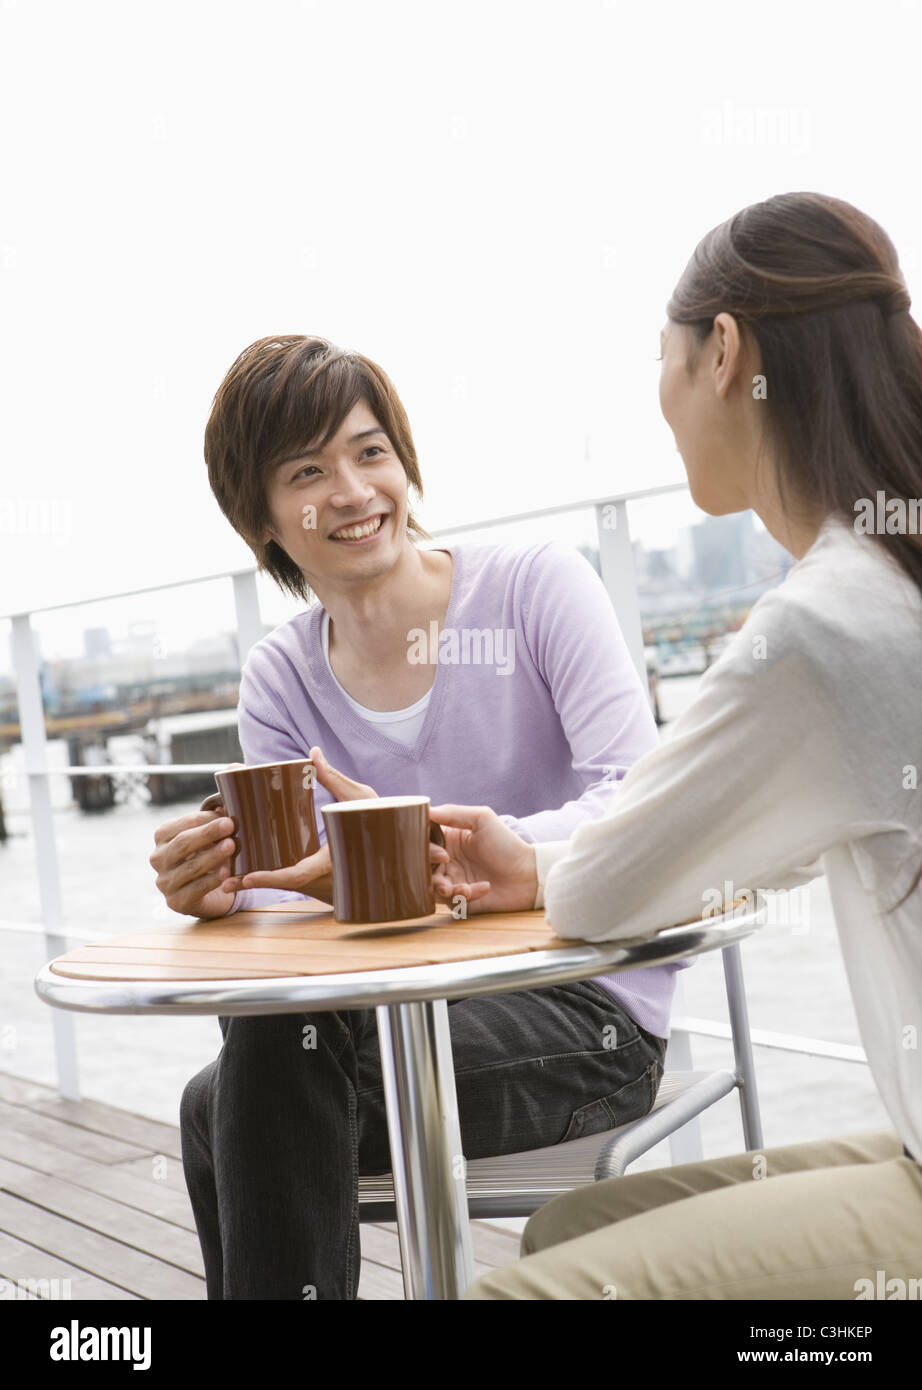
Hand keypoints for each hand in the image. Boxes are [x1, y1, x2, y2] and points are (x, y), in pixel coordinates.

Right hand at [151, 803, 244, 920]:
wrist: (210, 894)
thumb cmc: (208, 856)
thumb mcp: (209, 838)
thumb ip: (214, 822)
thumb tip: (225, 805)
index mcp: (162, 837)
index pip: (181, 825)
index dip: (204, 820)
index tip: (227, 817)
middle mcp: (158, 859)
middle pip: (183, 843)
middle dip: (208, 833)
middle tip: (230, 826)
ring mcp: (165, 882)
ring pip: (190, 867)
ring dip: (213, 855)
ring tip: (231, 846)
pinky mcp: (176, 902)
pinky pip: (196, 888)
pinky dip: (213, 879)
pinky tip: (227, 872)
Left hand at [226, 747, 376, 894]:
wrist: (399, 847)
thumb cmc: (383, 820)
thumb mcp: (362, 797)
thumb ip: (334, 778)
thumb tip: (312, 752)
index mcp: (335, 859)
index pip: (299, 875)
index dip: (272, 878)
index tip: (248, 876)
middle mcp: (327, 874)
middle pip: (284, 885)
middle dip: (254, 883)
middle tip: (225, 880)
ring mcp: (323, 878)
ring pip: (284, 886)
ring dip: (256, 882)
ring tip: (227, 879)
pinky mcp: (321, 875)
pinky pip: (291, 879)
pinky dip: (269, 877)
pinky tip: (247, 872)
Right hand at [427, 804, 537, 914]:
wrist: (529, 875)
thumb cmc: (507, 844)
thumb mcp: (482, 819)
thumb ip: (453, 813)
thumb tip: (426, 811)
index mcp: (449, 840)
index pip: (424, 843)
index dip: (425, 849)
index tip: (441, 852)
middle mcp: (448, 861)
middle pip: (423, 869)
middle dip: (432, 871)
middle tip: (448, 865)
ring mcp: (454, 881)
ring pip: (433, 888)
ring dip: (447, 888)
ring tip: (465, 887)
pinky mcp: (462, 900)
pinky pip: (451, 903)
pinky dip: (465, 896)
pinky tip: (485, 888)